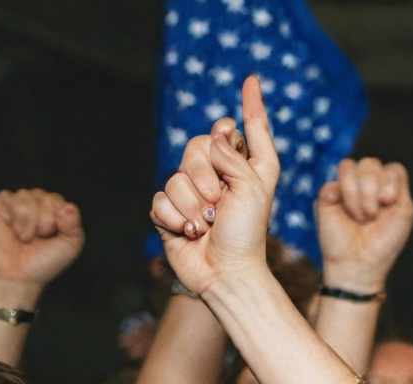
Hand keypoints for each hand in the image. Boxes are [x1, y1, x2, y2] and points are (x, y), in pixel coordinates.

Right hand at [0, 189, 84, 302]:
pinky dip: (17, 218)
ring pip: (29, 196)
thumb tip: (68, 207)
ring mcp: (19, 202)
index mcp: (57, 209)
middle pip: (48, 198)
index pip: (62, 202)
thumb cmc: (44, 261)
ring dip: (30, 222)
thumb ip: (75, 225)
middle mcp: (38, 202)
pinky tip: (15, 230)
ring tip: (25, 237)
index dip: (59, 222)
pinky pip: (11, 197)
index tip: (52, 238)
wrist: (19, 275)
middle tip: (38, 238)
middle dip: (45, 223)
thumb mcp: (70, 246)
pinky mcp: (1, 204)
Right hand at [151, 74, 280, 296]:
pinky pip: (160, 199)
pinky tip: (188, 232)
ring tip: (207, 225)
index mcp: (247, 168)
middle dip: (205, 175)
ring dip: (192, 205)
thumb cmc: (246, 234)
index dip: (250, 106)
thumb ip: (234, 156)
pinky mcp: (171, 211)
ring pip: (176, 176)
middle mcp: (220, 175)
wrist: (225, 272)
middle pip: (197, 146)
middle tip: (218, 203)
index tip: (252, 81)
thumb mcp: (252, 190)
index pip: (246, 130)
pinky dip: (174, 218)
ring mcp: (193, 192)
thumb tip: (216, 131)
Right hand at [317, 156, 412, 294]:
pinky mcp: (328, 195)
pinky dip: (345, 198)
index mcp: (387, 188)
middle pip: (371, 163)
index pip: (392, 169)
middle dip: (374, 190)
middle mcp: (367, 185)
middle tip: (374, 215)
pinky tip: (347, 214)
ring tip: (361, 216)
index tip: (389, 205)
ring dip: (359, 194)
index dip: (390, 183)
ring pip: (350, 166)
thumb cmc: (384, 242)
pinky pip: (333, 181)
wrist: (361, 263)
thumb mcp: (403, 212)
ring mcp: (346, 188)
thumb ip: (398, 185)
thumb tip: (377, 170)